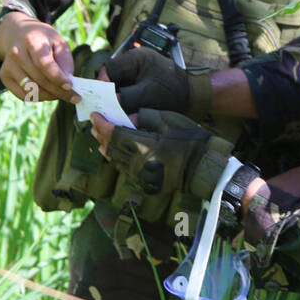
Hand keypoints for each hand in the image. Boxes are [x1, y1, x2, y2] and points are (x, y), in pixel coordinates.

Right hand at [0, 11, 78, 104]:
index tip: (70, 86)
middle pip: (39, 79)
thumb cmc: (44, 40)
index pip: (44, 63)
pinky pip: (23, 95)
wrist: (20, 35)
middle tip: (74, 97)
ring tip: (62, 94)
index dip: (57, 77)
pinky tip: (48, 93)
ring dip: (49, 96)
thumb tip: (68, 80)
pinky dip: (38, 97)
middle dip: (58, 91)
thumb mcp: (59, 42)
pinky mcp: (5, 76)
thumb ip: (65, 60)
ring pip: (30, 90)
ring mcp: (8, 65)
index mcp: (31, 40)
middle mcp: (16, 53)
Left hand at [90, 109, 223, 203]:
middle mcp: (139, 164)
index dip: (102, 124)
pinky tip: (115, 152)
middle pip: (111, 148)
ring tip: (100, 138)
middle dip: (100, 135)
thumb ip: (146, 118)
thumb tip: (128, 119)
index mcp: (145, 147)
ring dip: (106, 147)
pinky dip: (117, 159)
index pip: (115, 134)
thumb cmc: (190, 140)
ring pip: (115, 161)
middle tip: (94, 124)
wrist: (205, 167)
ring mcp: (142, 176)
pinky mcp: (145, 183)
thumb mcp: (169, 122)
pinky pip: (125, 170)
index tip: (95, 115)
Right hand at [103, 46, 208, 116]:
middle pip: (111, 78)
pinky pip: (125, 92)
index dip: (103, 84)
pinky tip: (123, 112)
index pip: (110, 68)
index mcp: (136, 58)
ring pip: (116, 86)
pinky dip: (123, 102)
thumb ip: (128, 97)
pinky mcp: (138, 84)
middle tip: (105, 108)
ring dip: (115, 99)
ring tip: (114, 112)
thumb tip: (111, 103)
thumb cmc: (175, 91)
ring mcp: (136, 73)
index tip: (101, 100)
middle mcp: (134, 63)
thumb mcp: (149, 94)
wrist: (193, 96)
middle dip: (108, 93)